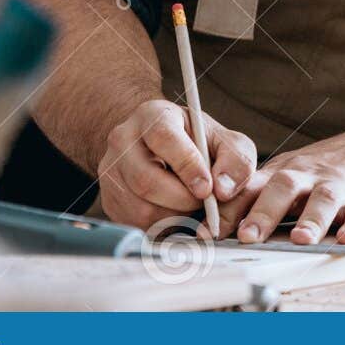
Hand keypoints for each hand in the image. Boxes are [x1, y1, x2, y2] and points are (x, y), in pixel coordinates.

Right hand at [96, 98, 254, 233]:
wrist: (161, 146)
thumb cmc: (197, 142)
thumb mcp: (224, 140)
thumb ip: (236, 159)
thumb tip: (224, 190)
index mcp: (153, 116)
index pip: (164, 138)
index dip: (187, 166)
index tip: (207, 188)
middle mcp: (123, 141)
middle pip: (146, 181)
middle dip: (183, 200)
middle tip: (203, 203)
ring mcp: (111, 171)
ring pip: (140, 208)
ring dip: (174, 217)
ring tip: (191, 208)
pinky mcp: (109, 199)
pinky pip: (135, 225)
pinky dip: (162, 227)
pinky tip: (176, 215)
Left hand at [220, 129, 344, 244]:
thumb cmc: (328, 169)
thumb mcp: (289, 174)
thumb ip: (256, 196)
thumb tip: (211, 226)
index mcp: (285, 173)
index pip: (251, 187)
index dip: (230, 208)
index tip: (209, 231)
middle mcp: (310, 178)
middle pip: (284, 188)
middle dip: (265, 213)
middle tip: (248, 235)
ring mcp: (341, 188)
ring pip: (324, 200)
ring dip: (312, 219)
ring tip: (301, 238)